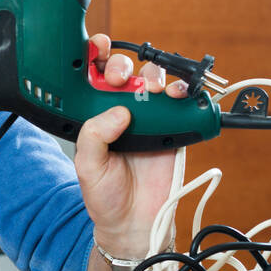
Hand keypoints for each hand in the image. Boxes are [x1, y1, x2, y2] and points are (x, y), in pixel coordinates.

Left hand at [74, 34, 187, 259]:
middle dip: (123, 66)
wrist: (134, 223)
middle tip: (119, 79)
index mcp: (97, 115)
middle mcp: (123, 111)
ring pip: (155, 82)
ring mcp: (150, 118)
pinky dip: (183, 93)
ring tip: (151, 88)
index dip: (96, 57)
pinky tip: (177, 94)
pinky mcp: (174, 129)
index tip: (96, 48)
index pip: (95, 77)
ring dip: (155, 76)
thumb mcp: (87, 165)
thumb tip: (118, 111)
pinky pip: (181, 104)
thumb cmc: (105, 195)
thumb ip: (94, 135)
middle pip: (126, 72)